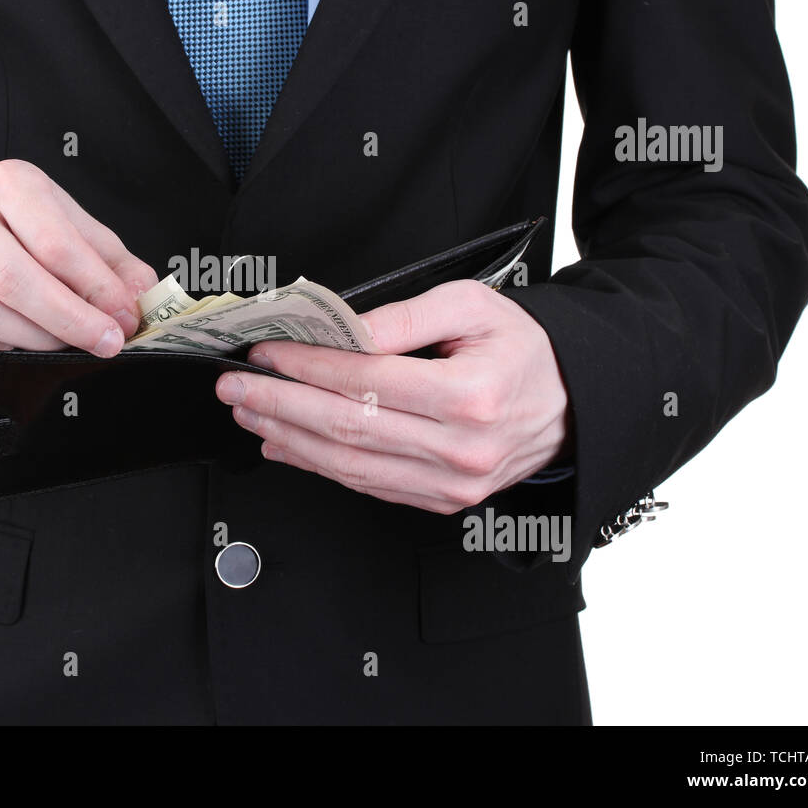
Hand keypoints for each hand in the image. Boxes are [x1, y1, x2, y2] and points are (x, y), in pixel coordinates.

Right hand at [0, 160, 158, 357]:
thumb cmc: (35, 225)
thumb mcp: (78, 227)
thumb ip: (115, 263)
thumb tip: (139, 299)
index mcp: (9, 184)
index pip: (54, 242)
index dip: (95, 287)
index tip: (125, 316)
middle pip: (13, 279)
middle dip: (70, 320)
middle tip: (107, 342)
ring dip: (40, 339)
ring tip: (73, 343)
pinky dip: (12, 346)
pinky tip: (37, 339)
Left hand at [214, 280, 571, 511]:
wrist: (571, 405)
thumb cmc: (524, 351)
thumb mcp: (474, 306)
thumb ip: (405, 316)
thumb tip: (342, 327)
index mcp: (469, 397)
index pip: (366, 380)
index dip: (307, 366)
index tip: (268, 352)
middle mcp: (458, 449)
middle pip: (347, 427)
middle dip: (280, 404)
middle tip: (235, 386)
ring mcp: (450, 484)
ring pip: (349, 465)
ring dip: (288, 438)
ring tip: (249, 412)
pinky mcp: (441, 501)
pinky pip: (367, 485)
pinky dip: (319, 465)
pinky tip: (286, 444)